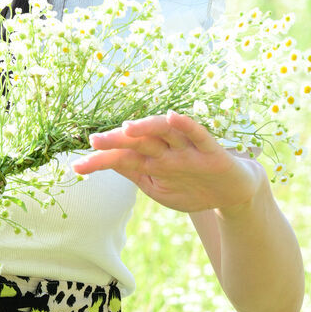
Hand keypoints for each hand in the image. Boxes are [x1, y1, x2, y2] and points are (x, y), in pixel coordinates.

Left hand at [71, 110, 262, 213]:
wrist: (233, 194)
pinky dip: (186, 125)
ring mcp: (189, 149)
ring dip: (146, 127)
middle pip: (138, 142)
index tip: (77, 167)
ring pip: (165, 133)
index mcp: (153, 161)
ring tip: (126, 128)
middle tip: (93, 141)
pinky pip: (198, 135)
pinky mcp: (211, 152)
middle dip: (116, 141)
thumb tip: (107, 164)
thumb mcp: (159, 188)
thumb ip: (136, 175)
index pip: (123, 157)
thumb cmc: (193, 187)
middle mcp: (168, 151)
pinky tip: (172, 117)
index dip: (101, 161)